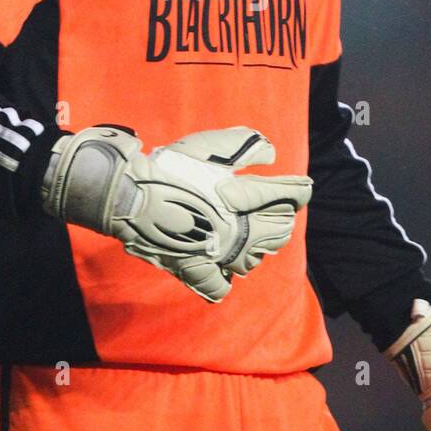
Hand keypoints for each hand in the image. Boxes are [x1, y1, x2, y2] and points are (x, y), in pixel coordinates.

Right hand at [41, 123, 311, 301]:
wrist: (127, 194)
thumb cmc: (168, 166)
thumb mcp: (209, 145)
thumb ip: (246, 146)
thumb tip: (272, 154)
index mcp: (239, 197)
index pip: (284, 195)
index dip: (298, 190)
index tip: (304, 188)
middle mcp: (233, 229)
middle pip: (277, 231)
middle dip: (282, 218)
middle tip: (279, 211)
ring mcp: (214, 252)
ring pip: (253, 259)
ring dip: (259, 246)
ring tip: (253, 235)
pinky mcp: (192, 268)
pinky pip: (218, 285)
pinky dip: (225, 278)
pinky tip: (224, 266)